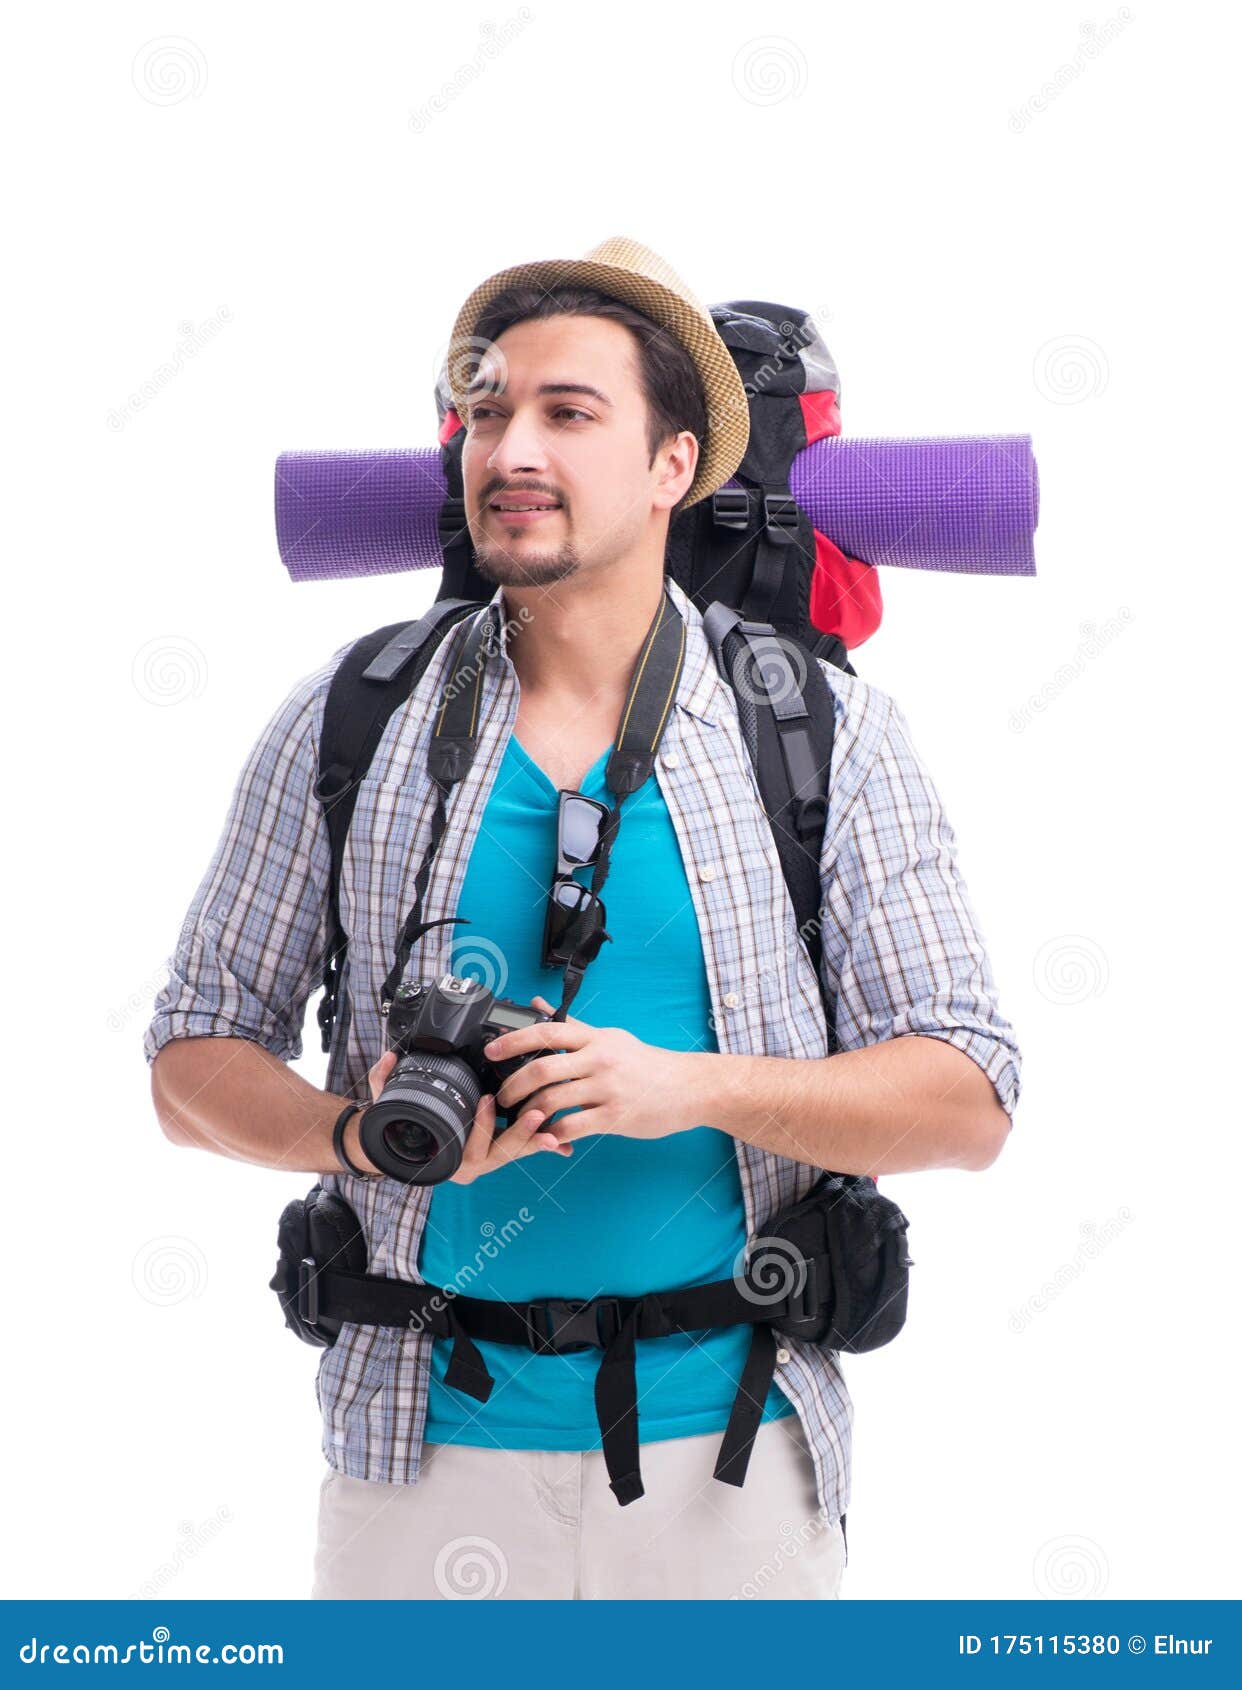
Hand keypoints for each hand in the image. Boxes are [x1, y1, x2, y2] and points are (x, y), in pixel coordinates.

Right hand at [365, 1048, 571, 1185]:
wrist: (401, 1151)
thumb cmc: (400, 1129)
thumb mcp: (388, 1105)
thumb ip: (385, 1080)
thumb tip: (389, 1058)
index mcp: (446, 1156)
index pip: (467, 1146)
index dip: (479, 1126)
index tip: (485, 1100)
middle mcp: (467, 1165)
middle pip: (499, 1154)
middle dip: (518, 1135)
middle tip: (534, 1113)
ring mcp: (486, 1162)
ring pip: (514, 1155)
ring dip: (533, 1140)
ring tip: (550, 1125)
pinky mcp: (500, 1155)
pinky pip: (521, 1154)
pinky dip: (538, 1147)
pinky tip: (559, 1142)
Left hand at [486, 995, 699, 1144]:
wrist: (689, 1088)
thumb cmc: (646, 1064)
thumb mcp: (611, 1039)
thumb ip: (574, 1027)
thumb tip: (539, 1005)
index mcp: (596, 1039)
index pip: (547, 1032)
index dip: (514, 1040)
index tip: (491, 1051)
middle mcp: (600, 1060)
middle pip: (543, 1068)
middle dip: (514, 1085)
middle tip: (502, 1097)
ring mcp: (608, 1088)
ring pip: (553, 1100)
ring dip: (529, 1113)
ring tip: (520, 1119)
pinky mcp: (615, 1116)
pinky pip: (573, 1127)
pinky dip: (553, 1135)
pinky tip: (545, 1138)